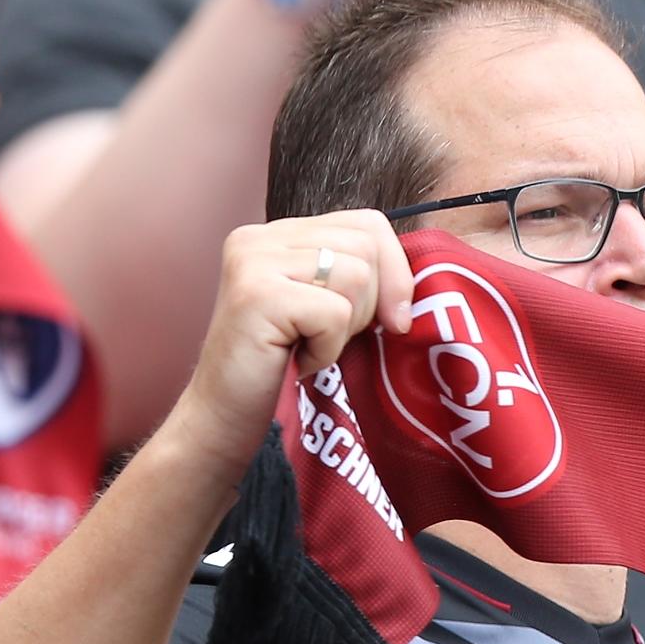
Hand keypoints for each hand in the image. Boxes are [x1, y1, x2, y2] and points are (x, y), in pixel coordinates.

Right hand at [167, 212, 414, 476]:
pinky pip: (335, 313)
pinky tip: (297, 361)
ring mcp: (253, 261)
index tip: (393, 318)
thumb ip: (360, 273)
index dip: (395, 271)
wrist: (222, 420)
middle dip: (371, 302)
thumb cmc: (281, 368)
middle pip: (367, 245)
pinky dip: (328, 348)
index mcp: (279, 233)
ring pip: (357, 276)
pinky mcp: (256, 295)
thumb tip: (422, 273)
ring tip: (309, 347)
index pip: (367, 223)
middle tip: (332, 337)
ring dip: (346, 327)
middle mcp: (260, 237)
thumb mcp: (326, 306)